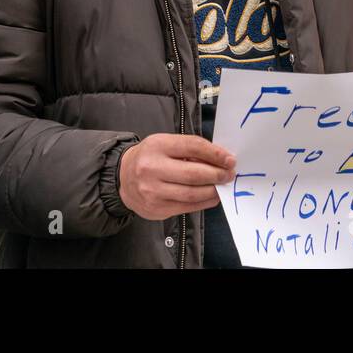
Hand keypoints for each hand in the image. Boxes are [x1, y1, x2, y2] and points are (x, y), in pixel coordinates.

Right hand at [117, 133, 235, 220]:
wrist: (123, 178)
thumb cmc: (149, 157)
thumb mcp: (165, 144)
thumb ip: (189, 149)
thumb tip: (219, 159)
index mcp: (157, 146)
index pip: (192, 147)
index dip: (215, 153)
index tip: (229, 159)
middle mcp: (152, 168)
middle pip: (194, 173)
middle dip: (217, 174)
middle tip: (229, 174)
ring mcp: (153, 191)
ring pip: (192, 193)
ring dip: (213, 190)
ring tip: (222, 185)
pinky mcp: (157, 209)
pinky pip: (187, 207)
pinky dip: (204, 202)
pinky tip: (212, 197)